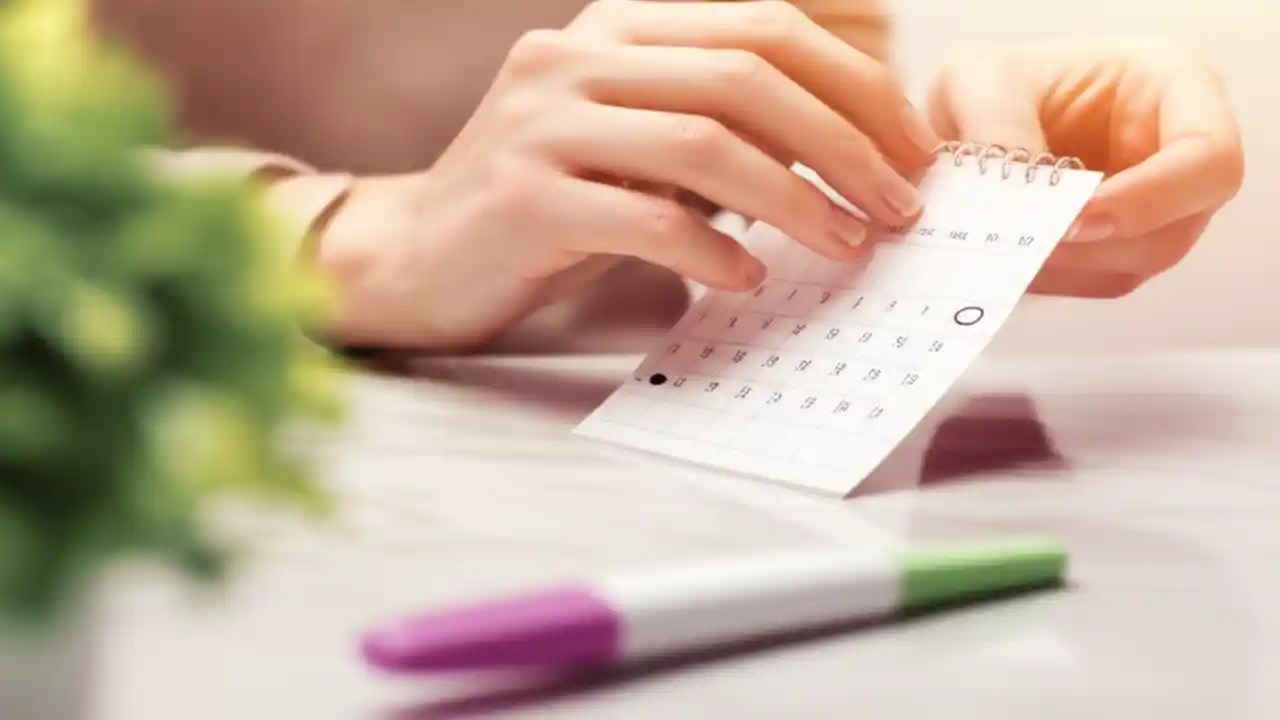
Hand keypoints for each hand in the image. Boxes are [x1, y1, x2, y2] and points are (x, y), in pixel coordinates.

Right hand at [309, 0, 937, 349]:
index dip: (855, 86)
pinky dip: (711, 250)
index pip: (764, 29)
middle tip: (900, 206)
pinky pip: (642, 216)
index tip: (913, 151)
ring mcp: (543, 123)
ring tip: (848, 245)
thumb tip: (848, 163)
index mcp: (617, 30)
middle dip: (844, 142)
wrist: (416, 255)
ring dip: (796, 199)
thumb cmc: (546, 207)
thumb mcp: (632, 144)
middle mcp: (577, 57)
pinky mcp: (520, 196)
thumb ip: (714, 130)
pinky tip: (748, 280)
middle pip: (747, 77)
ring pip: (703, 142)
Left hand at [927, 38, 1243, 296]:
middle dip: (1097, 246)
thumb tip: (1026, 193)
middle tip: (1028, 241)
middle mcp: (1177, 150)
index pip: (1206, 158)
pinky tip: (1014, 255)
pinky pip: (1104, 280)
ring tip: (1010, 244)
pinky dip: (1058, 278)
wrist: (968, 118)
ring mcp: (1156, 204)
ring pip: (1140, 264)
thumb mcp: (979, 82)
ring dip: (1072, 267)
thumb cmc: (991, 83)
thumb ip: (998, 128)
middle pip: (1176, 229)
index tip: (1073, 219)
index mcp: (1171, 85)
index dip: (1148, 200)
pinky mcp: (1122, 244)